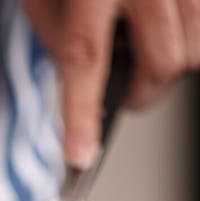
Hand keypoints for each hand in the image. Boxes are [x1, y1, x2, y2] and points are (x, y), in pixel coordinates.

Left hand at [24, 0, 199, 168]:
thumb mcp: (47, 0)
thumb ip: (64, 45)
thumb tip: (82, 102)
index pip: (85, 56)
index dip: (81, 112)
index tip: (80, 153)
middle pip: (164, 62)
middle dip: (143, 89)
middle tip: (124, 87)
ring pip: (194, 50)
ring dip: (168, 61)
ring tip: (142, 38)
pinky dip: (188, 37)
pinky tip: (160, 22)